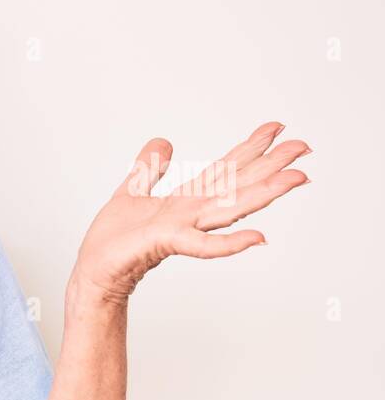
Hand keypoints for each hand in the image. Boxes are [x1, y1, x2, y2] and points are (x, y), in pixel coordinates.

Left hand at [70, 121, 311, 304]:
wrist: (94, 272)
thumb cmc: (112, 241)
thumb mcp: (131, 192)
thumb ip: (148, 169)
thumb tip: (163, 143)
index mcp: (184, 200)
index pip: (224, 170)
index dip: (249, 148)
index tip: (276, 127)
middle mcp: (190, 213)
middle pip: (238, 184)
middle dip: (270, 165)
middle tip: (305, 146)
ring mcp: (182, 229)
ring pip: (231, 208)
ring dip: (264, 194)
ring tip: (295, 178)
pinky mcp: (165, 243)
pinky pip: (203, 244)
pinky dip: (230, 243)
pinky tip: (257, 238)